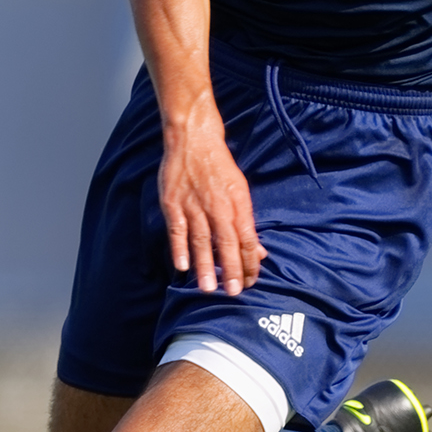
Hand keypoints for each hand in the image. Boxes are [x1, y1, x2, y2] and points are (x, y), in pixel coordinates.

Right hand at [158, 119, 266, 294]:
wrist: (193, 138)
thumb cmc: (219, 166)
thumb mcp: (240, 190)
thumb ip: (247, 222)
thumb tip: (259, 251)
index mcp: (237, 202)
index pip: (247, 238)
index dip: (249, 262)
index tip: (251, 281)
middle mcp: (217, 205)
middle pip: (226, 242)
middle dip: (231, 269)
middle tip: (233, 293)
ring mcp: (193, 204)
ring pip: (201, 240)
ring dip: (205, 265)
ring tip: (208, 288)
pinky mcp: (173, 203)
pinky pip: (177, 229)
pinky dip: (179, 247)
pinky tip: (182, 266)